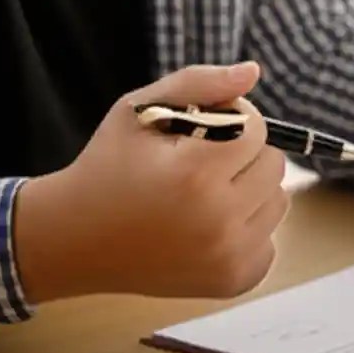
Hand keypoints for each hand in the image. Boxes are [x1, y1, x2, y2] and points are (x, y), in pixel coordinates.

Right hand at [14, 62, 288, 302]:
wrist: (75, 240)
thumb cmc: (109, 166)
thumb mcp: (139, 111)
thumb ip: (199, 83)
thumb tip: (253, 71)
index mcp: (195, 174)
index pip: (257, 129)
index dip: (233, 120)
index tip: (203, 129)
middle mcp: (218, 220)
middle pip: (274, 165)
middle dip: (244, 156)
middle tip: (201, 163)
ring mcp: (228, 256)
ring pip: (278, 202)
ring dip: (249, 191)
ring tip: (203, 195)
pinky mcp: (234, 281)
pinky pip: (269, 240)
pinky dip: (245, 230)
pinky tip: (204, 227)